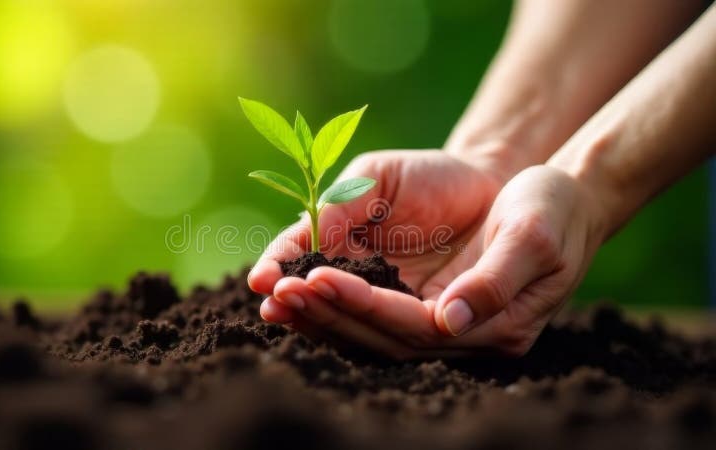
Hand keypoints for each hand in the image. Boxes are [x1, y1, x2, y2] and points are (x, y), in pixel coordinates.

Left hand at [254, 163, 605, 358]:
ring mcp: (440, 320)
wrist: (559, 198)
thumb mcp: (534, 237)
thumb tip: (449, 320)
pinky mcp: (423, 302)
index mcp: (493, 326)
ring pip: (369, 331)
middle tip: (275, 291)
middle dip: (326, 313)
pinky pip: (371, 311)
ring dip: (319, 314)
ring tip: (272, 293)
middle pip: (381, 336)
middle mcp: (459, 333)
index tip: (314, 279)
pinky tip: (296, 288)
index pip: (412, 325)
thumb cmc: (552, 210)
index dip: (361, 304)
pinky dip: (332, 302)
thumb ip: (494, 281)